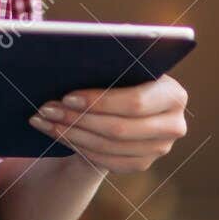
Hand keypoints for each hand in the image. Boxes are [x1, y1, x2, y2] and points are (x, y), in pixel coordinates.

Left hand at [27, 74, 188, 173]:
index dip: (99, 101)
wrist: (128, 105)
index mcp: (173, 94)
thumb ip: (112, 62)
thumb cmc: (123, 75)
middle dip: (78, 119)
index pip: (135, 102)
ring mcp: (160, 149)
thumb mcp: (123, 65)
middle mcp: (174, 125)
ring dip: (71, 133)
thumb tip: (79, 56)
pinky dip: (77, 146)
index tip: (67, 96)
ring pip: (107, 147)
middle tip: (46, 109)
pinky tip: (56, 132)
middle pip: (119, 129)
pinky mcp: (142, 163)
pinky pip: (105, 160)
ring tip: (45, 119)